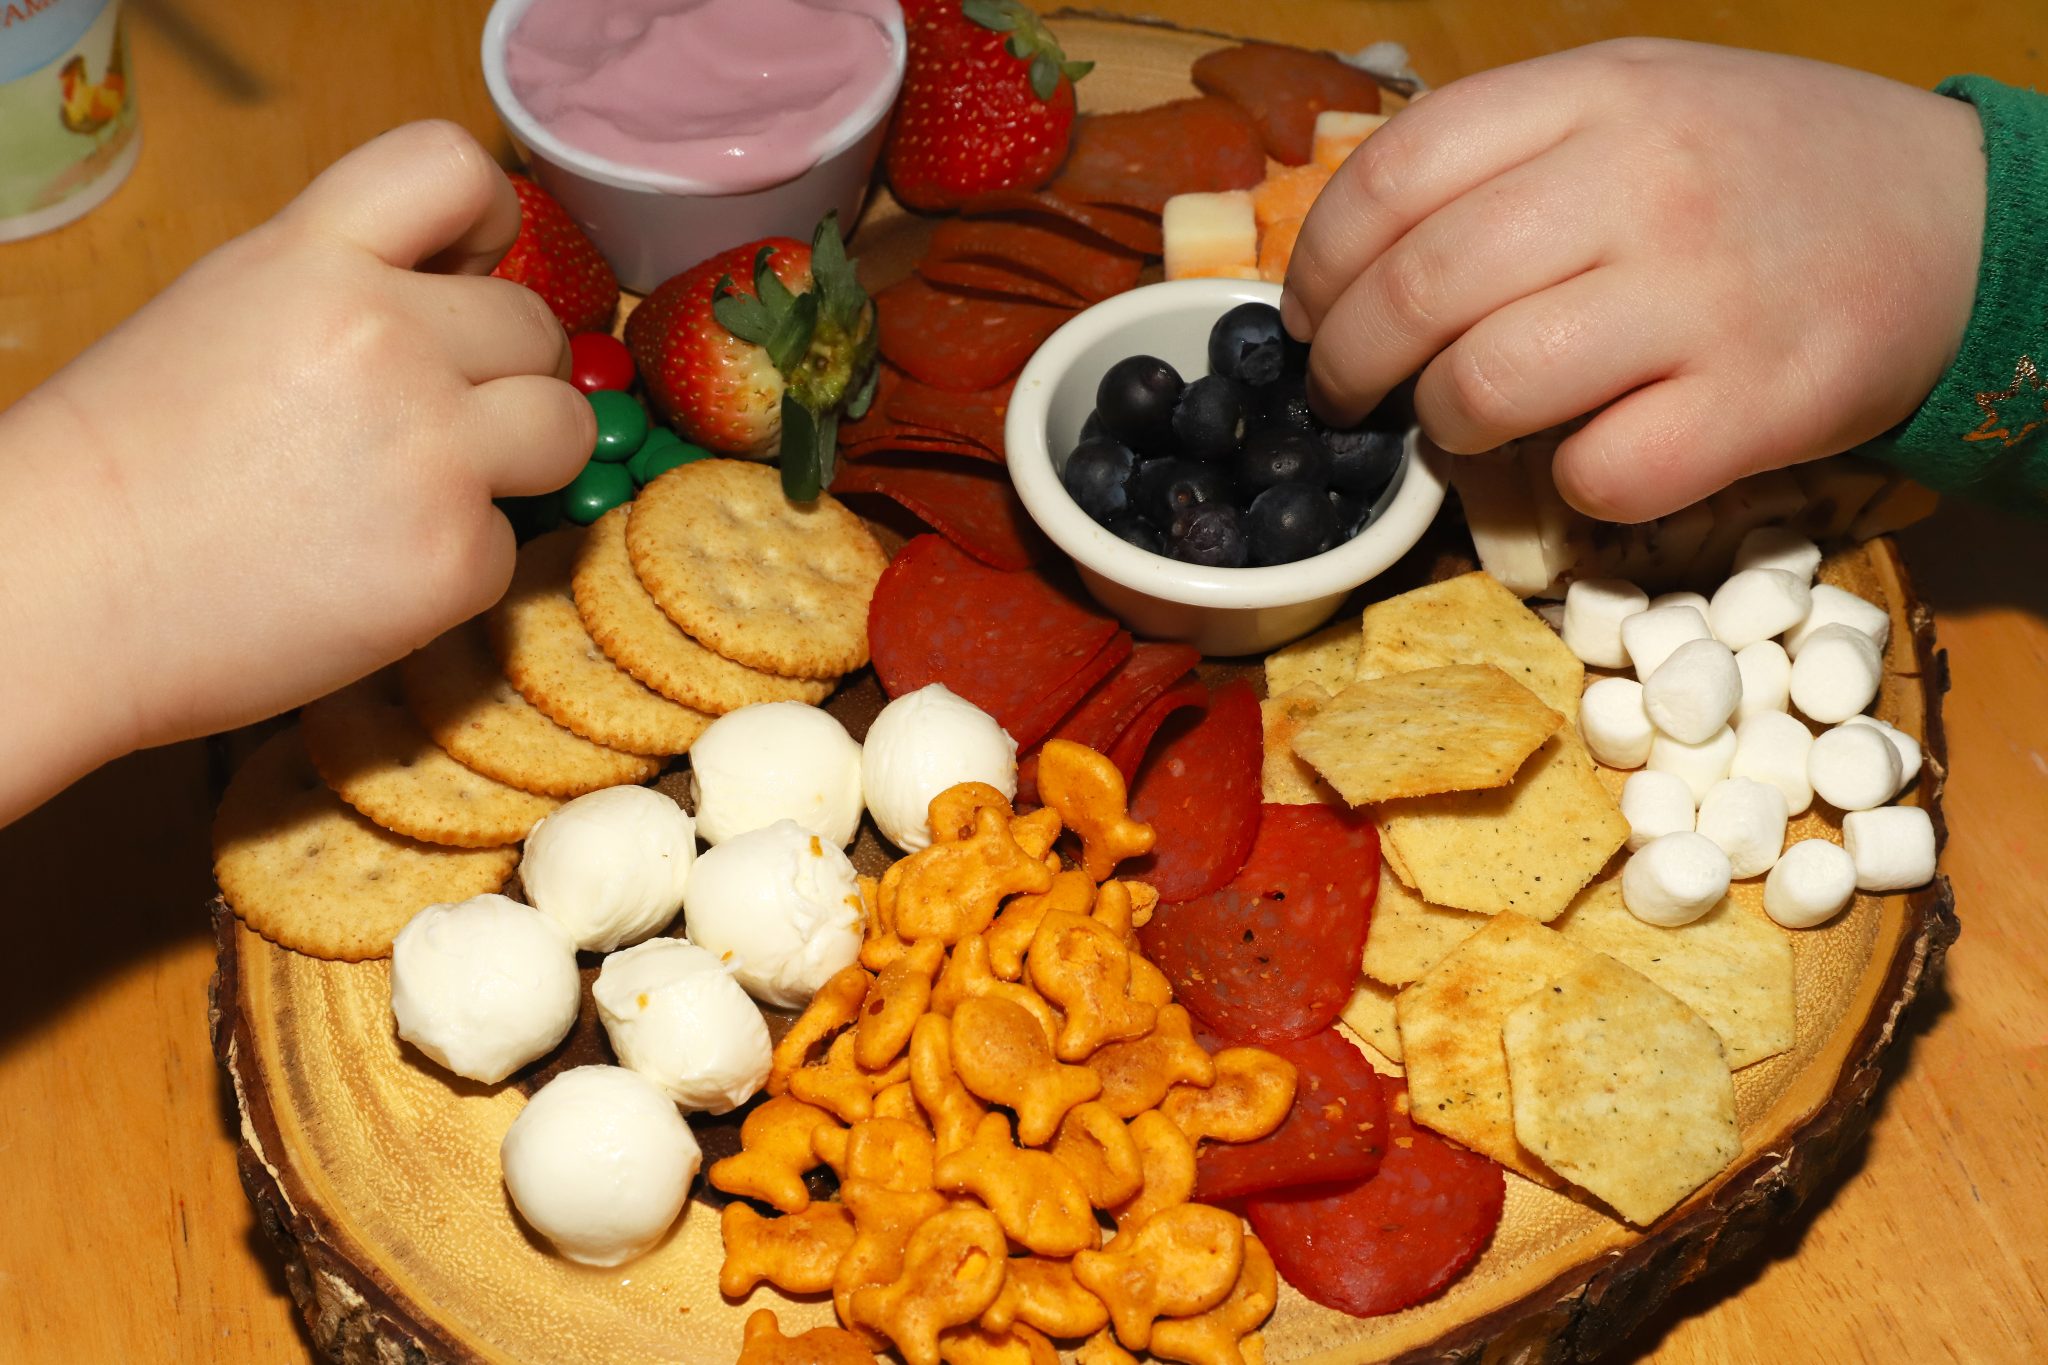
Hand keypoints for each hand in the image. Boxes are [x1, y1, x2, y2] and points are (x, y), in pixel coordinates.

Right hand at [0, 121, 591, 820]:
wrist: (66, 593)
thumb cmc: (125, 461)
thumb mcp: (226, 310)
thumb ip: (342, 287)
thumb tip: (452, 299)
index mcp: (314, 257)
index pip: (452, 168)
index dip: (487, 219)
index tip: (472, 269)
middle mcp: (389, 337)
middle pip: (535, 327)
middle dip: (505, 372)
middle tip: (432, 419)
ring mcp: (434, 450)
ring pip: (564, 428)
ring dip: (520, 459)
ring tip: (423, 490)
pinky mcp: (456, 557)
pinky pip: (510, 545)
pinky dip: (455, 566)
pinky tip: (366, 571)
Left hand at [1281, 39, 1984, 519]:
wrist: (1962, 224)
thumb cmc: (1768, 170)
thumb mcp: (1641, 103)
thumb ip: (1510, 154)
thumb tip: (1359, 258)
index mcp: (1599, 94)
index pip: (1395, 175)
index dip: (1319, 262)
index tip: (1304, 314)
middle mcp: (1644, 183)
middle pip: (1418, 292)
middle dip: (1346, 364)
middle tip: (1346, 393)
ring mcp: (1701, 297)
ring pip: (1485, 390)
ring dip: (1443, 428)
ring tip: (1457, 423)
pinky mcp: (1755, 405)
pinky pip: (1595, 475)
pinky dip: (1566, 485)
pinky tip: (1588, 453)